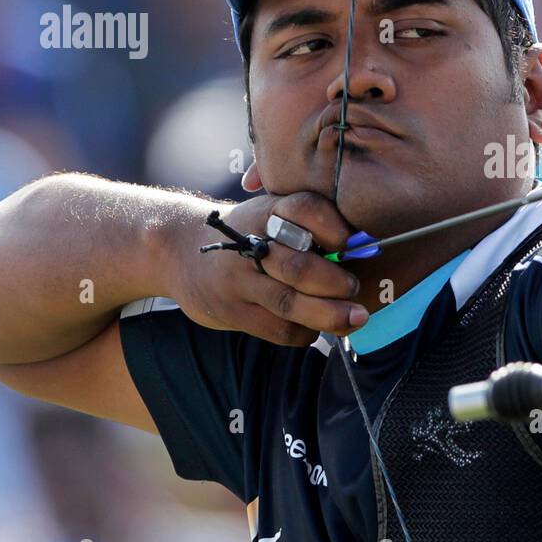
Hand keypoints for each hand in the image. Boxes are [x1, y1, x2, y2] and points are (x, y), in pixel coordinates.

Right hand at [169, 191, 367, 345]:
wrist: (178, 251)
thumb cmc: (246, 233)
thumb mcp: (269, 213)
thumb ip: (308, 224)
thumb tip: (363, 245)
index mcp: (267, 211)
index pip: (305, 209)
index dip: (333, 227)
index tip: (352, 243)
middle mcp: (250, 243)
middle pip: (299, 266)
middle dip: (336, 283)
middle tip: (355, 290)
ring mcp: (237, 280)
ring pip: (289, 303)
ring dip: (329, 315)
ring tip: (355, 317)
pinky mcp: (231, 311)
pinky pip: (278, 329)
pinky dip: (305, 332)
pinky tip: (315, 328)